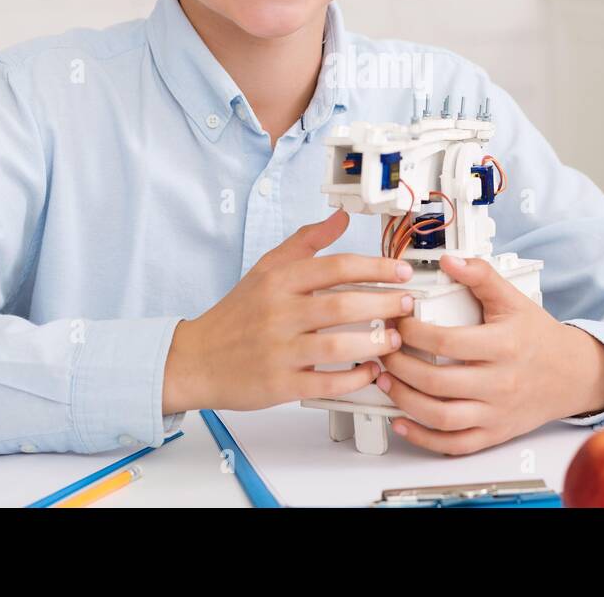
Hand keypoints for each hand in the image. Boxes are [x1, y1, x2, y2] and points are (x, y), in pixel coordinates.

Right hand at [162, 208, 415, 413]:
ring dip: (372, 343)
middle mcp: (278, 313)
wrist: (197, 359)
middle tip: (406, 304)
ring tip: (393, 340)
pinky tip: (369, 371)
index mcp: (278, 281)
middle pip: (340, 305)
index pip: (335, 267)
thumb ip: (306, 242)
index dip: (375, 268)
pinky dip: (353, 379)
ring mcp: (279, 350)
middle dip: (382, 304)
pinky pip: (325, 383)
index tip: (401, 272)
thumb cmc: (238, 314)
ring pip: (335, 346)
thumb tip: (340, 217)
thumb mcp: (267, 268)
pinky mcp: (280, 384)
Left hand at [374, 254, 603, 454]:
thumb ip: (481, 275)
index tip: (398, 322)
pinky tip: (401, 421)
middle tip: (384, 352)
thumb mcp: (514, 299)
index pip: (447, 342)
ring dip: (405, 401)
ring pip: (441, 417)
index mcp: (503, 346)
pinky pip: (454, 444)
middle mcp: (500, 382)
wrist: (572, 375)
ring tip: (385, 381)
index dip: (413, 332)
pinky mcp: (493, 434)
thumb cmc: (538, 337)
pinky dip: (423, 439)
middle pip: (437, 382)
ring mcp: (495, 412)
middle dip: (400, 366)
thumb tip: (449, 260)